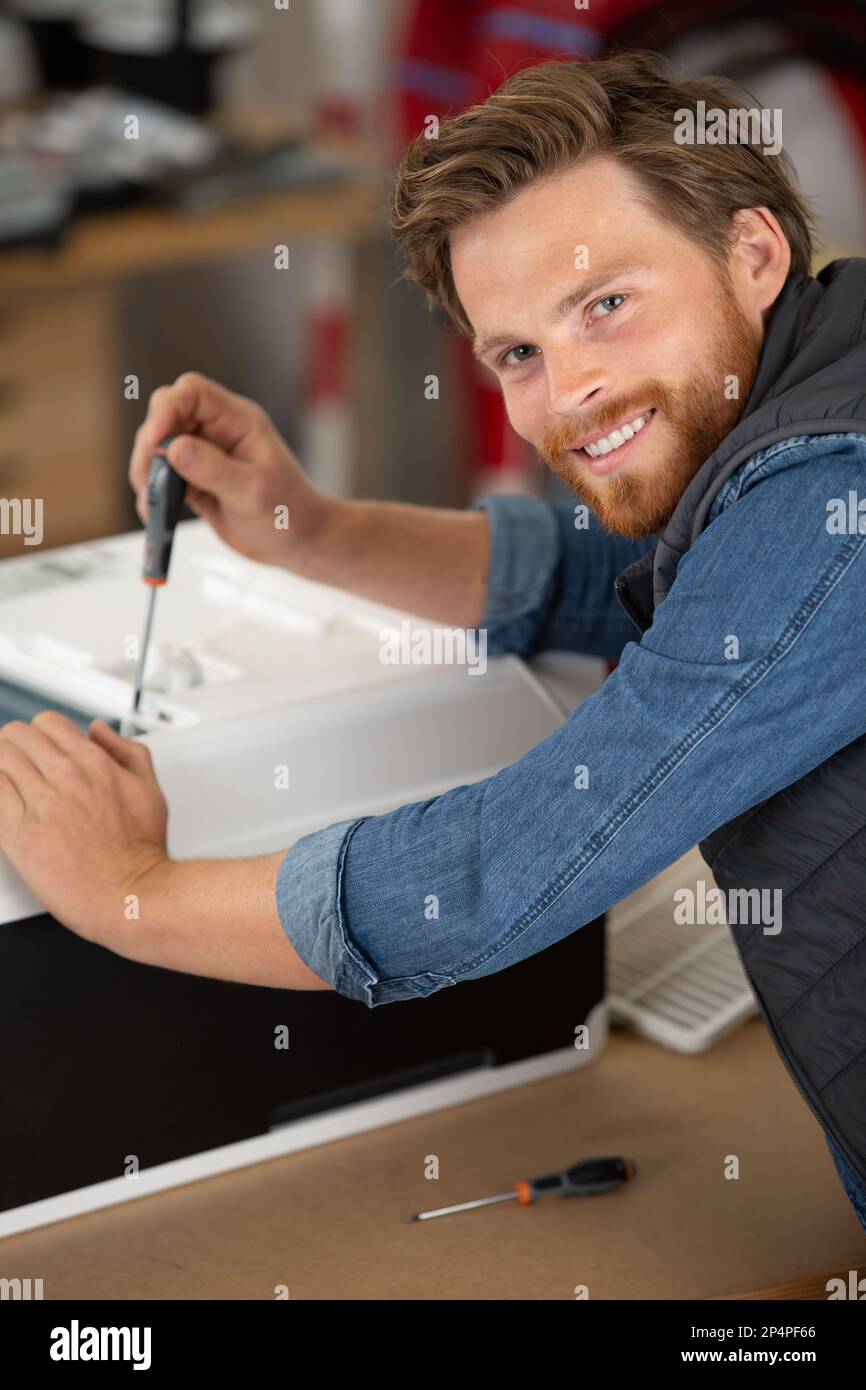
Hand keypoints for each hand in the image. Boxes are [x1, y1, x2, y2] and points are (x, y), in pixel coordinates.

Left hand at [0, 711, 168, 943]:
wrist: (130, 896)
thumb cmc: (141, 850)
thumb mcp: (148, 788)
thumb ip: (125, 750)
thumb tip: (99, 730)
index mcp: (95, 763)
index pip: (48, 723)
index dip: (41, 734)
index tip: (40, 749)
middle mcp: (67, 778)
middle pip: (17, 736)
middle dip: (15, 746)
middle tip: (18, 764)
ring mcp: (41, 805)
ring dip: (1, 766)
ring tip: (9, 782)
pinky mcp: (19, 834)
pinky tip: (5, 801)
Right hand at [129, 371, 332, 570]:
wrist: (299, 543)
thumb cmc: (289, 514)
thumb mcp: (253, 492)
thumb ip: (213, 469)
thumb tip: (173, 448)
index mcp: (239, 421)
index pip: (192, 392)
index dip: (167, 408)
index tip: (157, 441)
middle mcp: (218, 432)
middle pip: (167, 415)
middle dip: (150, 442)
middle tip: (149, 477)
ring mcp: (205, 455)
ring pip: (159, 446)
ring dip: (147, 469)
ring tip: (151, 500)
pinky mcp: (195, 480)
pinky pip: (163, 476)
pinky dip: (153, 492)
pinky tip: (155, 512)